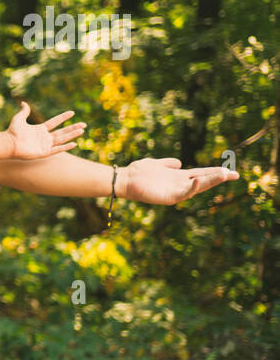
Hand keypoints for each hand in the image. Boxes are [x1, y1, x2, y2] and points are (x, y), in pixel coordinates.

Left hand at [6, 102, 86, 158]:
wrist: (8, 143)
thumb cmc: (12, 132)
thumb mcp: (18, 119)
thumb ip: (24, 112)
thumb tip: (23, 102)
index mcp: (40, 129)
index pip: (55, 122)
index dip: (63, 117)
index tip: (72, 112)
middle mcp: (44, 137)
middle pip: (62, 131)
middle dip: (73, 128)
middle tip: (84, 124)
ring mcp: (45, 145)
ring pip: (62, 139)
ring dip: (72, 135)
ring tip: (82, 131)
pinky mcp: (43, 152)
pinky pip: (57, 150)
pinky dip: (65, 147)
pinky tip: (74, 144)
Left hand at [119, 157, 239, 204]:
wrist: (124, 178)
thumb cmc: (139, 172)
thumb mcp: (158, 164)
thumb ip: (169, 163)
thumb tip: (180, 162)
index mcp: (179, 176)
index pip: (202, 174)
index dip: (215, 172)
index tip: (230, 170)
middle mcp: (179, 184)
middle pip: (204, 181)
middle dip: (218, 178)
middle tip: (234, 175)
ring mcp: (175, 191)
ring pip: (197, 188)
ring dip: (210, 182)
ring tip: (224, 175)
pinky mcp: (168, 198)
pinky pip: (183, 194)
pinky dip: (191, 188)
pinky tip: (198, 180)